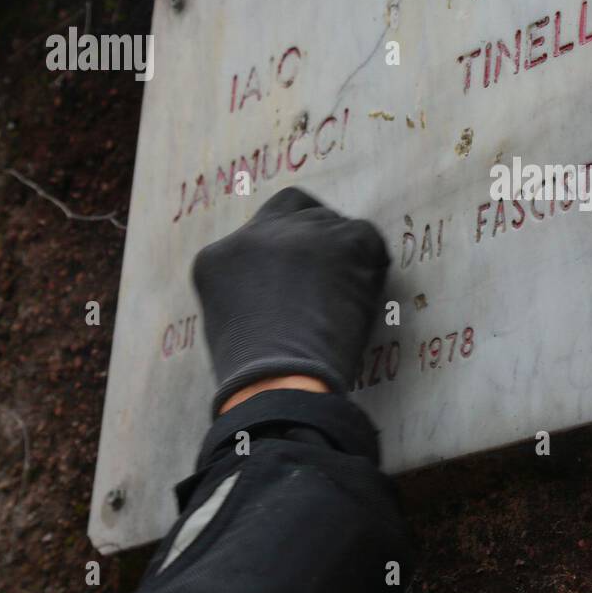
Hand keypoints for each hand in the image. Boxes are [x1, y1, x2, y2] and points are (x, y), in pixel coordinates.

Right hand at [191, 187, 389, 415]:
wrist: (281, 383)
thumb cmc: (258, 378)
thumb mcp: (230, 326)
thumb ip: (248, 291)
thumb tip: (283, 287)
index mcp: (219, 258)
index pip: (258, 232)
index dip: (284, 247)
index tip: (301, 269)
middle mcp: (255, 234)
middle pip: (296, 209)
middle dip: (315, 232)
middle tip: (335, 265)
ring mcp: (300, 233)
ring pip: (333, 225)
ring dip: (343, 255)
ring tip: (347, 297)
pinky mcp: (343, 241)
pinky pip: (367, 239)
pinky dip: (372, 265)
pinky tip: (363, 297)